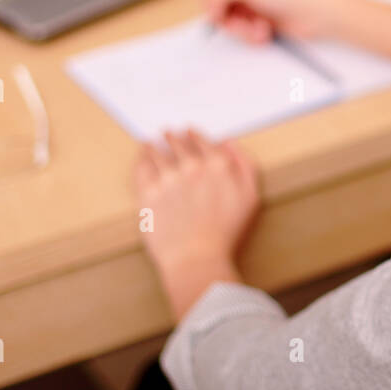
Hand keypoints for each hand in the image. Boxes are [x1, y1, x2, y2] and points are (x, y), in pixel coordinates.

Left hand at [133, 129, 260, 318]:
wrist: (197, 258)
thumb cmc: (226, 233)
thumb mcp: (250, 196)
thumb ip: (244, 165)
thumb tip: (229, 143)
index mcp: (216, 165)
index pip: (202, 141)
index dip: (195, 135)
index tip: (189, 131)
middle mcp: (190, 166)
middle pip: (178, 144)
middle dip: (173, 137)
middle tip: (168, 133)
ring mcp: (167, 178)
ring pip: (157, 153)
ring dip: (153, 145)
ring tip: (149, 142)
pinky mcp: (147, 193)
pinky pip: (140, 169)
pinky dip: (140, 159)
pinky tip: (140, 157)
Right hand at [194, 0, 340, 43]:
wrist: (318, 14)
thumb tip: (210, 8)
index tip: (217, 4)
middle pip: (215, 3)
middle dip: (226, 15)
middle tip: (237, 18)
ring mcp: (252, 4)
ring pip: (228, 20)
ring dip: (241, 28)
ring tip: (257, 28)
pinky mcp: (260, 21)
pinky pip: (242, 32)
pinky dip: (250, 35)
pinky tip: (264, 32)